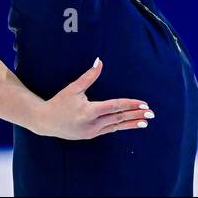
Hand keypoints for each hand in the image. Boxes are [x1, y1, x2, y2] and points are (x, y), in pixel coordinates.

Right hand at [38, 58, 152, 139]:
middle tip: (151, 113)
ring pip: (116, 126)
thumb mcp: (73, 88)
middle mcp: (92, 124)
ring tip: (145, 122)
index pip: (115, 107)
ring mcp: (92, 132)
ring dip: (131, 123)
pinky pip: (109, 130)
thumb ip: (89, 76)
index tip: (143, 104)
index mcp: (89, 111)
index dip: (130, 105)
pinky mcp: (91, 135)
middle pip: (119, 118)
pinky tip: (130, 124)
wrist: (46, 121)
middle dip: (136, 115)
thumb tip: (100, 61)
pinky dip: (120, 126)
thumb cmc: (59, 102)